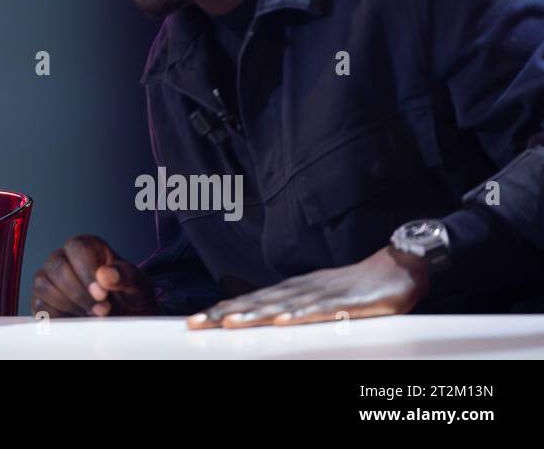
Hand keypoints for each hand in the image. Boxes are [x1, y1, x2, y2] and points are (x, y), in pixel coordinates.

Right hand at [31, 234, 156, 317]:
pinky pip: (39, 305)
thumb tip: (105, 275)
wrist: (128, 321)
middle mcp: (65, 259)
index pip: (76, 247)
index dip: (86, 270)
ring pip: (43, 284)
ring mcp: (51, 280)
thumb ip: (126, 276)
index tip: (102, 293)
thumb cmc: (130, 298)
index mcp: (88, 248)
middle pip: (56, 266)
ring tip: (92, 315)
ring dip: (68, 304)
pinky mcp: (43, 302)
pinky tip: (78, 321)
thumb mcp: (138, 286)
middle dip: (78, 292)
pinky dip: (57, 316)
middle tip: (101, 309)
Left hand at [187, 245, 429, 329]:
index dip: (222, 310)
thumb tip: (269, 323)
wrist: (397, 268)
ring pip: (280, 306)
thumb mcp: (320, 300)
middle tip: (194, 324)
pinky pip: (318, 310)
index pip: (251, 301)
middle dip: (224, 313)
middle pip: (256, 302)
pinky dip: (298, 315)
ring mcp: (321, 294)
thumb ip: (295, 310)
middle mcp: (300, 289)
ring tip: (227, 323)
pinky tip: (281, 322)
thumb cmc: (357, 289)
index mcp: (293, 290)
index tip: (194, 321)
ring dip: (253, 314)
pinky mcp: (345, 302)